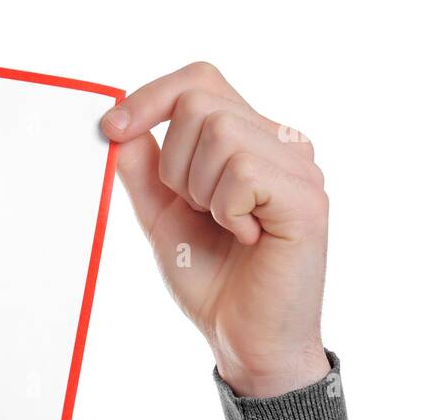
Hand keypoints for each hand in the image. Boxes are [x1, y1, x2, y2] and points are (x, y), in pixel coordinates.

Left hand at [102, 62, 329, 397]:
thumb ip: (142, 169)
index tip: (112, 130)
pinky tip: (246, 237)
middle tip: (195, 210)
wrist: (245, 338)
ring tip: (223, 225)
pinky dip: (225, 209)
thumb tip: (121, 124)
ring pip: (220, 132)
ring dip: (200, 190)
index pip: (199, 81)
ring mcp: (301, 167)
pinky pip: (242, 171)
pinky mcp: (309, 198)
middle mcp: (282, 143)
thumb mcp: (161, 215)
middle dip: (173, 163)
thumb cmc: (214, 279)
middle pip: (200, 103)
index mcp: (250, 139)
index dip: (151, 97)